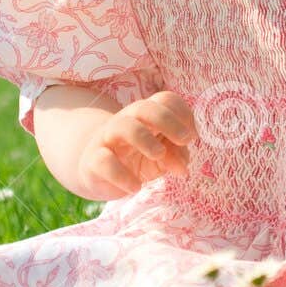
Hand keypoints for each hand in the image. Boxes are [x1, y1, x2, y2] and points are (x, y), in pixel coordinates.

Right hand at [76, 91, 196, 199]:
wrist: (98, 172)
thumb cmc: (137, 158)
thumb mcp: (161, 158)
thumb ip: (175, 157)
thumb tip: (182, 168)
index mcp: (147, 116)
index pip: (165, 100)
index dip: (183, 113)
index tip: (192, 136)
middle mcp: (126, 120)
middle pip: (144, 107)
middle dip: (167, 121)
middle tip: (184, 140)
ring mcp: (107, 138)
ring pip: (122, 126)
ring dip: (145, 139)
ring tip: (159, 155)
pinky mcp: (92, 160)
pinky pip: (103, 161)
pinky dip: (121, 175)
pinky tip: (136, 187)